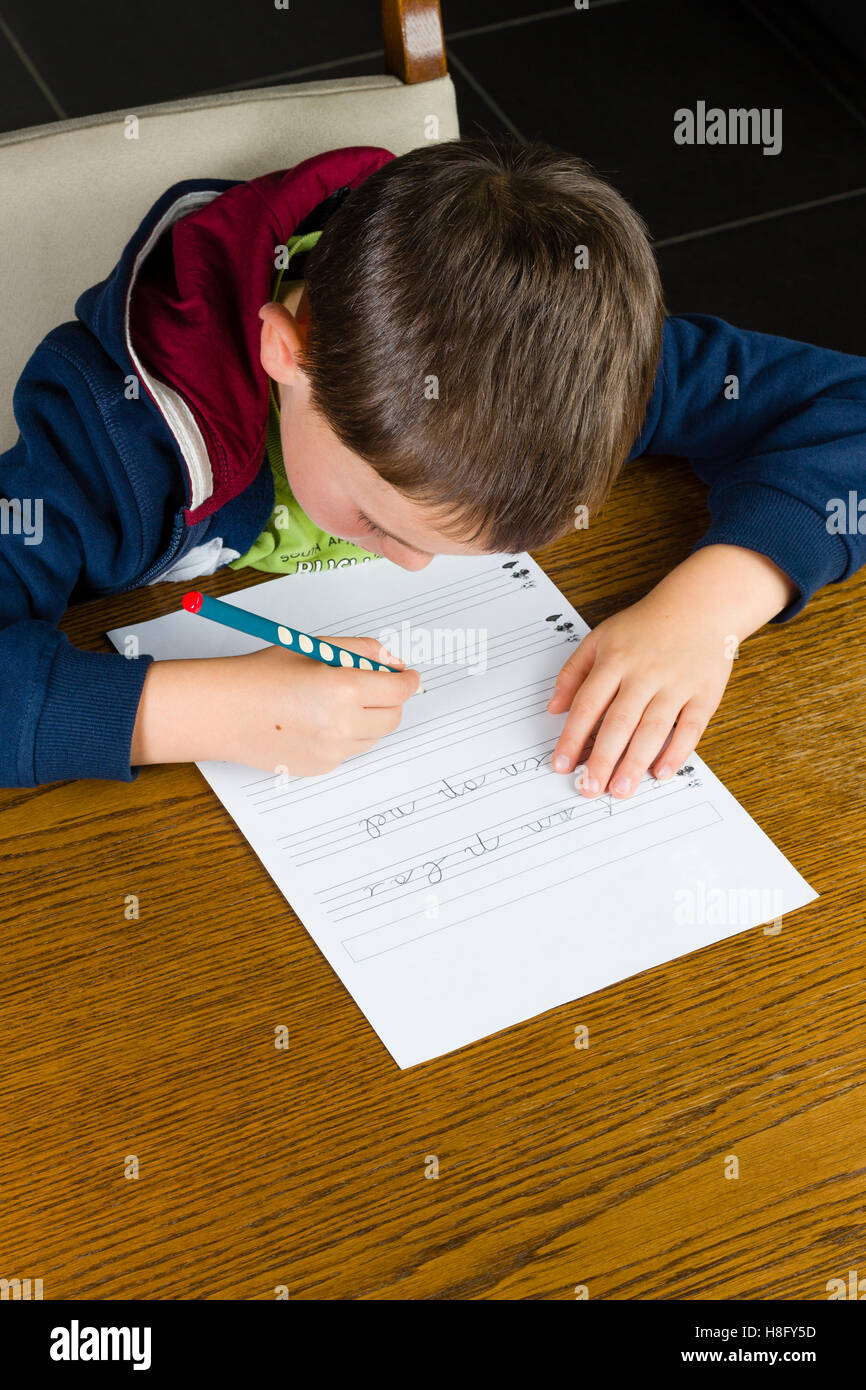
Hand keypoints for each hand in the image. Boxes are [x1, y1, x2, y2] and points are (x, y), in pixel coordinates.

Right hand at [195, 636, 419, 775]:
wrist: (223, 712)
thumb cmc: (262, 675)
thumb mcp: (314, 648)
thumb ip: (360, 650)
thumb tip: (393, 660)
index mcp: (342, 688)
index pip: (398, 690)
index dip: (407, 681)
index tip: (407, 676)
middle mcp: (342, 724)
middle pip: (392, 717)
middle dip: (391, 700)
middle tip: (376, 686)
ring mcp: (332, 751)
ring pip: (373, 736)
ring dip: (369, 718)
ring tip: (334, 701)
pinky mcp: (321, 767)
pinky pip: (349, 751)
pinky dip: (346, 735)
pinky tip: (316, 720)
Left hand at [546, 545, 796, 798]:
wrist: (702, 604)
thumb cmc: (646, 625)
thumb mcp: (601, 637)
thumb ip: (574, 672)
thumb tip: (553, 708)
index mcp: (615, 660)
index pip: (588, 705)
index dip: (572, 737)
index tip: (560, 765)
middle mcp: (644, 673)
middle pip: (619, 722)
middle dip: (601, 759)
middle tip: (589, 789)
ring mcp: (676, 684)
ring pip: (652, 729)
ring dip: (635, 763)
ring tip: (620, 790)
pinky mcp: (704, 693)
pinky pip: (690, 728)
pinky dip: (676, 752)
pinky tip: (661, 773)